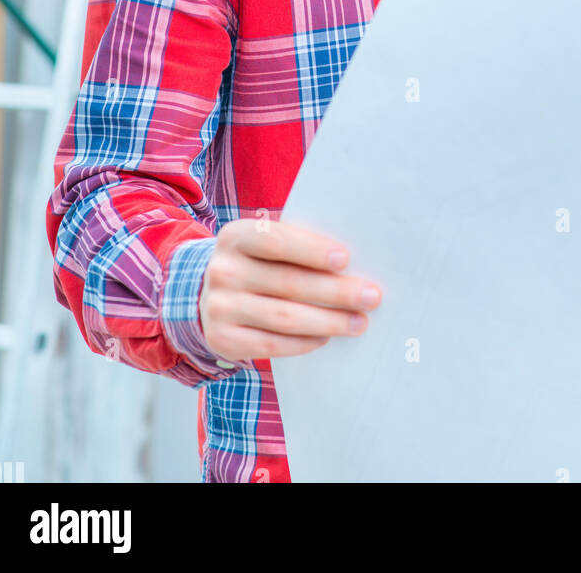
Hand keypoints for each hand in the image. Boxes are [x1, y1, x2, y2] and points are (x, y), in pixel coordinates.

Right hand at [198, 217, 381, 361]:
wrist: (209, 295)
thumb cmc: (257, 263)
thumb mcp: (265, 244)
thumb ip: (298, 246)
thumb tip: (351, 264)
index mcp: (235, 236)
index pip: (276, 241)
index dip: (311, 250)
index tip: (345, 259)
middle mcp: (222, 270)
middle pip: (288, 283)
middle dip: (335, 291)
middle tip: (371, 296)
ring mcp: (219, 308)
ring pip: (284, 317)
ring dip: (328, 321)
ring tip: (359, 322)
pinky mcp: (222, 340)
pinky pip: (271, 344)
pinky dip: (304, 342)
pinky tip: (327, 338)